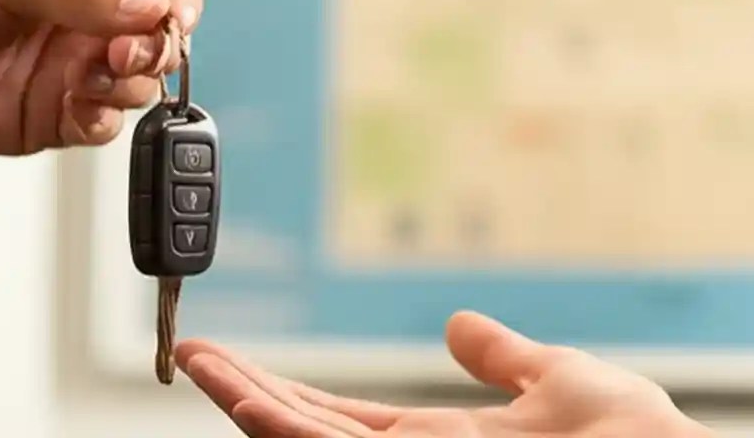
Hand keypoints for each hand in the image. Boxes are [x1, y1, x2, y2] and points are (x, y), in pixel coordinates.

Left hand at [0, 0, 201, 153]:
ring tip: (89, 81)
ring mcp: (72, 71)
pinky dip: (102, 124)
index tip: (172, 21)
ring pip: (138, 88)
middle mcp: (89, 20)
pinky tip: (77, 110)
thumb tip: (152, 10)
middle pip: (161, 41)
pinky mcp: (53, 117)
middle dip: (154, 52)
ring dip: (128, 89)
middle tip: (121, 56)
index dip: (179, 1)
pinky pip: (102, 127)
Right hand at [177, 311, 712, 437]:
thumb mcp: (560, 382)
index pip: (344, 421)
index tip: (244, 365)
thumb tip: (456, 326)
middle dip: (250, 396)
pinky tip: (244, 396)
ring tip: (198, 360)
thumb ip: (503, 357)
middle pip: (308, 433)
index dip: (289, 392)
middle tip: (194, 356)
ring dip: (247, 404)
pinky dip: (281, 428)